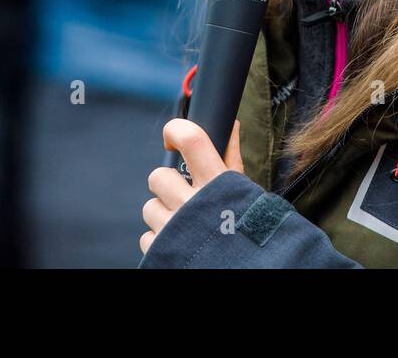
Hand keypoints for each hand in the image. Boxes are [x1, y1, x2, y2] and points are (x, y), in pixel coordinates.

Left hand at [140, 118, 242, 254]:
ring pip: (149, 208)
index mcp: (217, 184)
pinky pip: (147, 236)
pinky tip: (181, 243)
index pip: (191, 139)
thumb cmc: (247, 229)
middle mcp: (191, 204)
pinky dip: (161, 239)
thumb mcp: (244, 192)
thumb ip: (232, 158)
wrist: (250, 271)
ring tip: (186, 226)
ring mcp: (172, 230)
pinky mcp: (158, 251)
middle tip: (185, 197)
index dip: (175, 130)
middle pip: (157, 176)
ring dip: (164, 216)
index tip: (173, 140)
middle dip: (167, 185)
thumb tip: (230, 125)